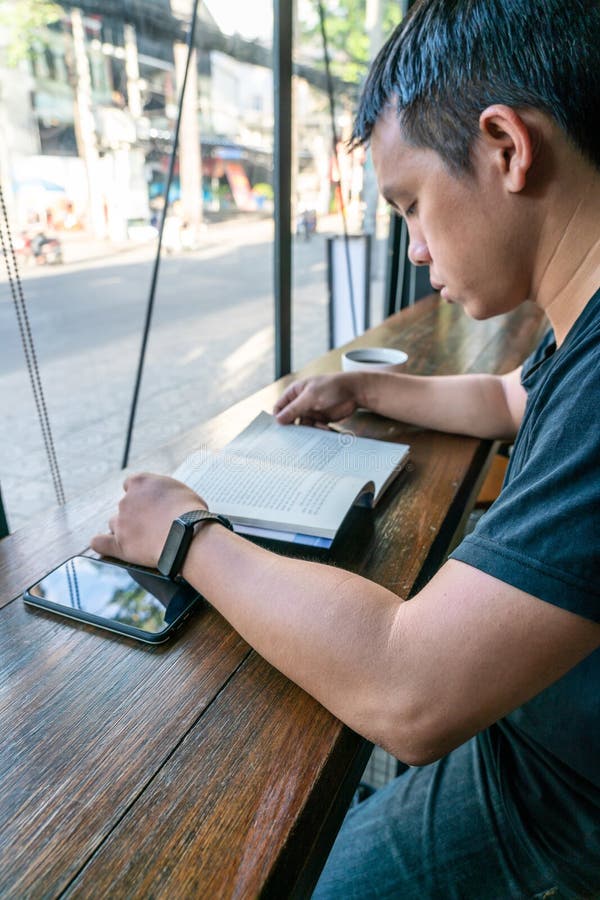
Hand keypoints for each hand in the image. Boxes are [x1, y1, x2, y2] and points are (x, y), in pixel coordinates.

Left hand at [91, 473, 206, 567]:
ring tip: (142, 539)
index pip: (131, 484)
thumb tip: (170, 500)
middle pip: (124, 506)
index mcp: (142, 483)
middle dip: (135, 514)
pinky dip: (102, 544)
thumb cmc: (192, 514)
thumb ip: (168, 493)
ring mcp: (121, 523)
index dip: (140, 494)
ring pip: (114, 524)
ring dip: (124, 530)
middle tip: (152, 524)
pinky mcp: (119, 545)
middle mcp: (127, 500)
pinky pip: (100, 543)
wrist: (188, 537)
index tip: (149, 502)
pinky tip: (104, 545)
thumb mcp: (183, 492)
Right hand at [273, 373, 360, 425]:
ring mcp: (310, 411)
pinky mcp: (320, 419)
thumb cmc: (332, 387)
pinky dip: (317, 431)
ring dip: (306, 430)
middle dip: (293, 427)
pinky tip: (325, 427)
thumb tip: (278, 420)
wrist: (355, 391)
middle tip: (294, 436)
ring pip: (301, 426)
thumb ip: (294, 409)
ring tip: (315, 429)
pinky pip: (313, 429)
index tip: (280, 429)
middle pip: (289, 419)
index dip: (278, 418)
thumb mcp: (310, 397)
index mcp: (295, 392)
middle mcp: (301, 402)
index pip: (279, 407)